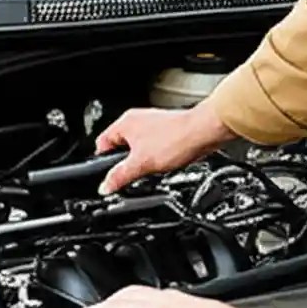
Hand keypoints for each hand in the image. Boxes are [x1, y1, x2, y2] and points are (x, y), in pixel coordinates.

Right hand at [94, 101, 235, 194]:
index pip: (102, 144)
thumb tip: (105, 186)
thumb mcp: (141, 164)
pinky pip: (154, 148)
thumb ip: (120, 176)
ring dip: (143, 161)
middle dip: (126, 163)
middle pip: (120, 148)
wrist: (204, 132)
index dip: (103, 162)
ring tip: (152, 168)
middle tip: (133, 174)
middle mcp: (137, 121)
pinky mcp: (166, 132)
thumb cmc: (176, 138)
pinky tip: (164, 164)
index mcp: (124, 123)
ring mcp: (153, 126)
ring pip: (138, 149)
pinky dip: (156, 158)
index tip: (108, 176)